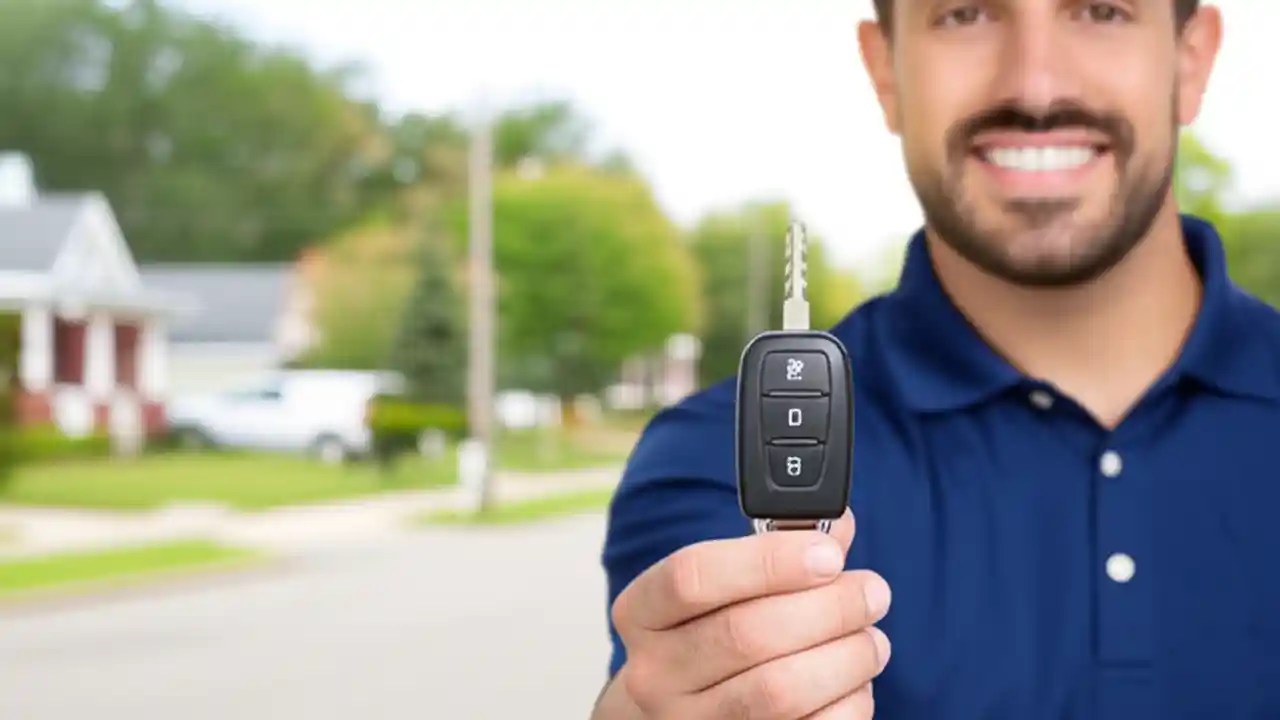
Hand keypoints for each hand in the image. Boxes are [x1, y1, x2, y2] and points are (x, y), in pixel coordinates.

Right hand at [609, 510, 890, 718]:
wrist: (680, 717)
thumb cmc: (710, 636)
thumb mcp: (722, 590)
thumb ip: (775, 551)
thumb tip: (839, 524)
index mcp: (642, 613)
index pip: (692, 576)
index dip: (767, 561)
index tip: (829, 554)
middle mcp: (654, 674)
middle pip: (746, 633)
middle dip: (828, 608)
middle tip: (872, 592)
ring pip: (780, 690)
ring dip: (845, 658)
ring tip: (872, 640)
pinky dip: (848, 704)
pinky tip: (854, 684)